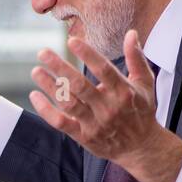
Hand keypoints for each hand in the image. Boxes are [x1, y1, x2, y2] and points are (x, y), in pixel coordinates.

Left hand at [29, 29, 181, 181]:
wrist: (140, 147)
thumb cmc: (141, 111)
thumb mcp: (145, 83)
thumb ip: (136, 58)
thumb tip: (131, 33)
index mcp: (124, 91)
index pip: (104, 69)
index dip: (87, 54)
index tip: (71, 41)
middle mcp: (109, 108)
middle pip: (80, 85)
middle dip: (60, 67)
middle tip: (43, 52)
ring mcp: (95, 123)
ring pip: (68, 103)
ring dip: (50, 86)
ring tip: (36, 71)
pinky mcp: (84, 136)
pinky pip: (61, 123)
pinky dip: (46, 110)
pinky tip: (35, 96)